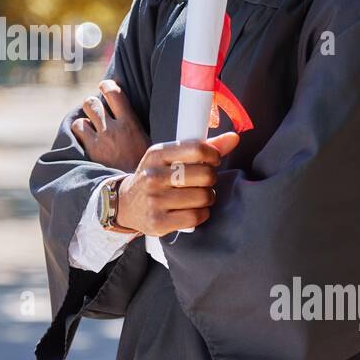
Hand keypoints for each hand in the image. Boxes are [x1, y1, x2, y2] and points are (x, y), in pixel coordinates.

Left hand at [71, 79, 149, 172]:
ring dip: (85, 119)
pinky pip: (78, 129)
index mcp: (131, 123)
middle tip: (95, 110)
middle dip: (92, 104)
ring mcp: (101, 139)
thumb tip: (141, 117)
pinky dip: (79, 131)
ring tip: (89, 126)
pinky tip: (84, 138)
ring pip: (83, 116)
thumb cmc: (145, 167)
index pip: (115, 94)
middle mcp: (114, 128)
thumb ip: (140, 128)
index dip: (107, 86)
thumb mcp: (150, 144)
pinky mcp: (90, 150)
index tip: (104, 86)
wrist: (136, 189)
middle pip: (93, 103)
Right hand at [115, 134, 239, 236]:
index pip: (197, 150)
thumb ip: (201, 148)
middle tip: (203, 181)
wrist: (126, 204)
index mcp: (156, 154)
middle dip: (210, 179)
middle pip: (205, 175)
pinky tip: (193, 210)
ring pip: (203, 197)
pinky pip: (196, 217)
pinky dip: (201, 214)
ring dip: (207, 197)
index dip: (214, 155)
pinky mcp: (158, 222)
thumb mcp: (170, 158)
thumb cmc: (155, 177)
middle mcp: (153, 176)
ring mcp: (154, 200)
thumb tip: (233, 138)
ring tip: (198, 196)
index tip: (213, 161)